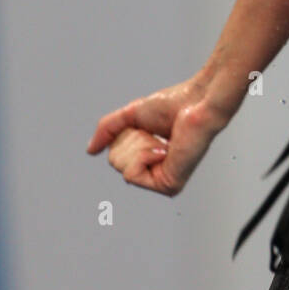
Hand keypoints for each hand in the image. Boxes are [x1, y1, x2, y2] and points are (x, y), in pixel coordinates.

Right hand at [86, 77, 231, 196]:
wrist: (198, 102)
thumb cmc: (174, 105)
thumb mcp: (131, 115)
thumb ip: (109, 130)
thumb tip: (90, 151)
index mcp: (148, 158)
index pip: (115, 155)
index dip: (124, 134)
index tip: (148, 126)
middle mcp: (156, 172)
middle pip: (115, 162)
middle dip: (131, 139)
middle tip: (156, 132)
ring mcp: (162, 181)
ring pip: (122, 168)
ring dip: (139, 145)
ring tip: (163, 139)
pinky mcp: (168, 186)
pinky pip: (132, 175)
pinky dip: (144, 155)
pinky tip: (164, 148)